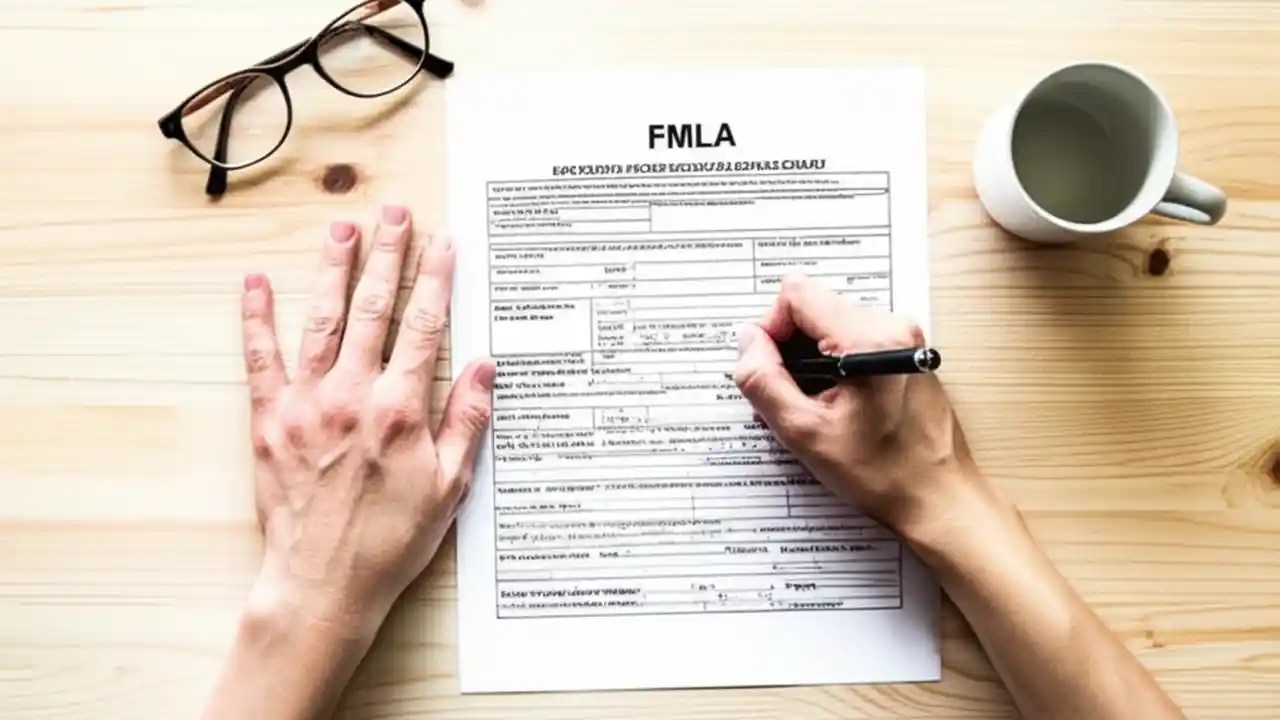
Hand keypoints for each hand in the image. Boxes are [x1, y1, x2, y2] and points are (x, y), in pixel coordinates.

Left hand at [239, 205, 493, 638]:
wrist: (323, 584)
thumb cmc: (391, 542)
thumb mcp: (449, 488)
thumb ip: (467, 422)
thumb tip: (485, 369)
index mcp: (400, 411)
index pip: (425, 328)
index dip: (436, 279)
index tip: (445, 243)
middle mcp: (351, 396)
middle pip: (373, 310)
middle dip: (386, 255)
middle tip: (393, 213)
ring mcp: (306, 405)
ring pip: (321, 321)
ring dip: (332, 270)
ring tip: (341, 229)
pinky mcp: (269, 422)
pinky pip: (260, 359)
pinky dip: (256, 319)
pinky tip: (255, 283)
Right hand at [733, 275, 990, 539]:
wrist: (939, 498)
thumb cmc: (883, 473)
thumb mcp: (804, 432)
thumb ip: (764, 380)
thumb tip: (748, 342)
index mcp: (868, 338)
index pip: (796, 294)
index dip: (770, 329)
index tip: (770, 369)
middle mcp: (892, 327)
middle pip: (814, 308)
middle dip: (790, 350)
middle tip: (791, 399)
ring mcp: (905, 338)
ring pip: (832, 326)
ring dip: (812, 362)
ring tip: (816, 408)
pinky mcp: (908, 352)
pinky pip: (854, 341)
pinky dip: (835, 367)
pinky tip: (838, 406)